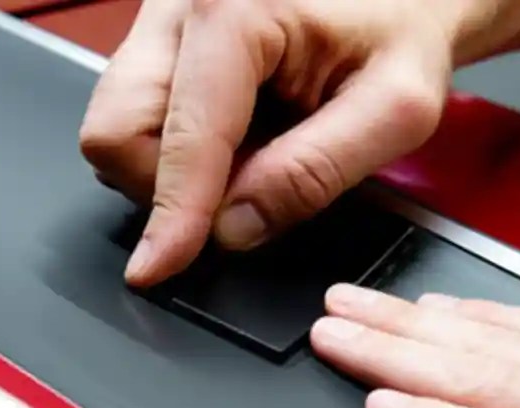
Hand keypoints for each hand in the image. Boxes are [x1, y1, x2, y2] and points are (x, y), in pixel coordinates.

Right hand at [80, 0, 490, 285]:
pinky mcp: (157, 39)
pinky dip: (178, 149)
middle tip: (245, 188)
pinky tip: (235, 134)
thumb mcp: (395, 110)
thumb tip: (232, 228)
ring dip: (174, 169)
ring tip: (250, 151)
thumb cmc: (404, 29)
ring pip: (115, 127)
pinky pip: (134, 117)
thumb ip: (314, 174)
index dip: (174, 215)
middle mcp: (179, 4)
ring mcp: (159, 18)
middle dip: (168, 187)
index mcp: (234, 9)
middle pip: (118, 132)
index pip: (177, 137)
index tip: (159, 268)